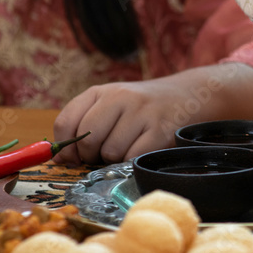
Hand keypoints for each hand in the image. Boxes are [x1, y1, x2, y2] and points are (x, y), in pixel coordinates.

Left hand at [53, 64, 252, 163]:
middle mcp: (120, 98)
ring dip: (116, 158)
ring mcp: (142, 113)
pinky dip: (133, 160)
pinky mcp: (161, 130)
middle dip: (92, 155)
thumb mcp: (112, 105)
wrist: (190, 96)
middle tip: (105, 153)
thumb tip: (62, 159)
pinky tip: (142, 149)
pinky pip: (133, 157)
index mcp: (101, 91)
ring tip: (129, 146)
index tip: (74, 157)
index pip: (66, 122)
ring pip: (111, 152)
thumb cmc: (144, 108)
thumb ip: (85, 126)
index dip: (66, 146)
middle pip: (87, 140)